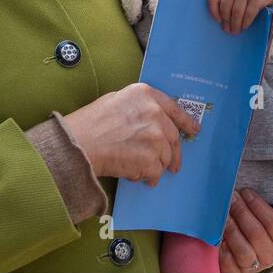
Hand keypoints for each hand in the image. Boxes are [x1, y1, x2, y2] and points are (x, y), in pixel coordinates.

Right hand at [61, 82, 199, 183]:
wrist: (79, 143)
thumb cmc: (90, 122)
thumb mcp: (116, 100)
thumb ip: (139, 107)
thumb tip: (151, 120)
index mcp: (146, 95)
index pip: (174, 109)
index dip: (185, 122)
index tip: (193, 130)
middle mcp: (155, 114)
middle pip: (172, 136)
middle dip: (173, 153)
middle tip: (173, 165)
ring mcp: (155, 137)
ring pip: (165, 157)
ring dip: (156, 166)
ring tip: (141, 170)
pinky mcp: (151, 159)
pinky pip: (155, 172)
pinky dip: (147, 177)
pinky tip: (136, 177)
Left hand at [208, 0, 272, 34]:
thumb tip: (220, 17)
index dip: (213, 11)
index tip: (217, 20)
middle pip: (225, 7)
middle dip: (225, 21)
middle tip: (227, 29)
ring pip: (236, 13)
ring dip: (235, 25)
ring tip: (235, 31)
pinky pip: (248, 15)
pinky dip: (245, 23)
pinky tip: (243, 27)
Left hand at [218, 190, 272, 272]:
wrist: (254, 242)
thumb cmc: (266, 221)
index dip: (258, 205)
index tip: (246, 192)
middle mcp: (270, 256)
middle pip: (256, 234)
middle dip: (242, 212)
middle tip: (232, 197)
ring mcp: (254, 267)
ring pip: (243, 251)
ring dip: (232, 229)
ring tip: (225, 214)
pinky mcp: (238, 272)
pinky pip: (231, 266)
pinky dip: (224, 252)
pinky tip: (220, 237)